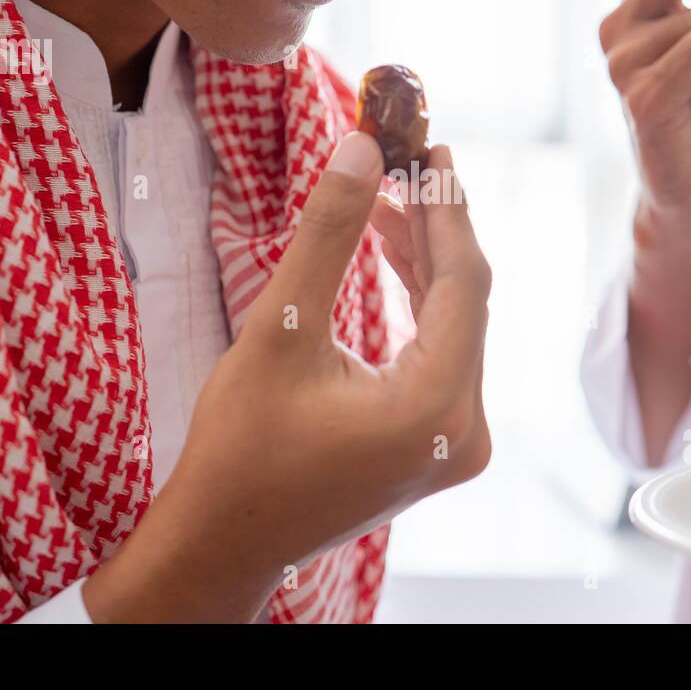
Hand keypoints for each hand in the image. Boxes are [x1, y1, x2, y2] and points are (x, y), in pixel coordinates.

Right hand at [83, 134, 491, 622]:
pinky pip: (442, 355)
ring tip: (390, 198)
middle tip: (409, 159)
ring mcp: (455, 444)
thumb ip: (328, 234)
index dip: (448, 208)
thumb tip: (362, 147)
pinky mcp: (436, 447)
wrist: (225, 542)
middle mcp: (464, 430)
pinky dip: (419, 306)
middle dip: (436, 228)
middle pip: (465, 303)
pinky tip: (395, 256)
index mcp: (435, 407)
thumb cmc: (240, 448)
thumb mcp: (279, 330)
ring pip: (455, 327)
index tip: (432, 148)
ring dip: (425, 263)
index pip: (463, 283)